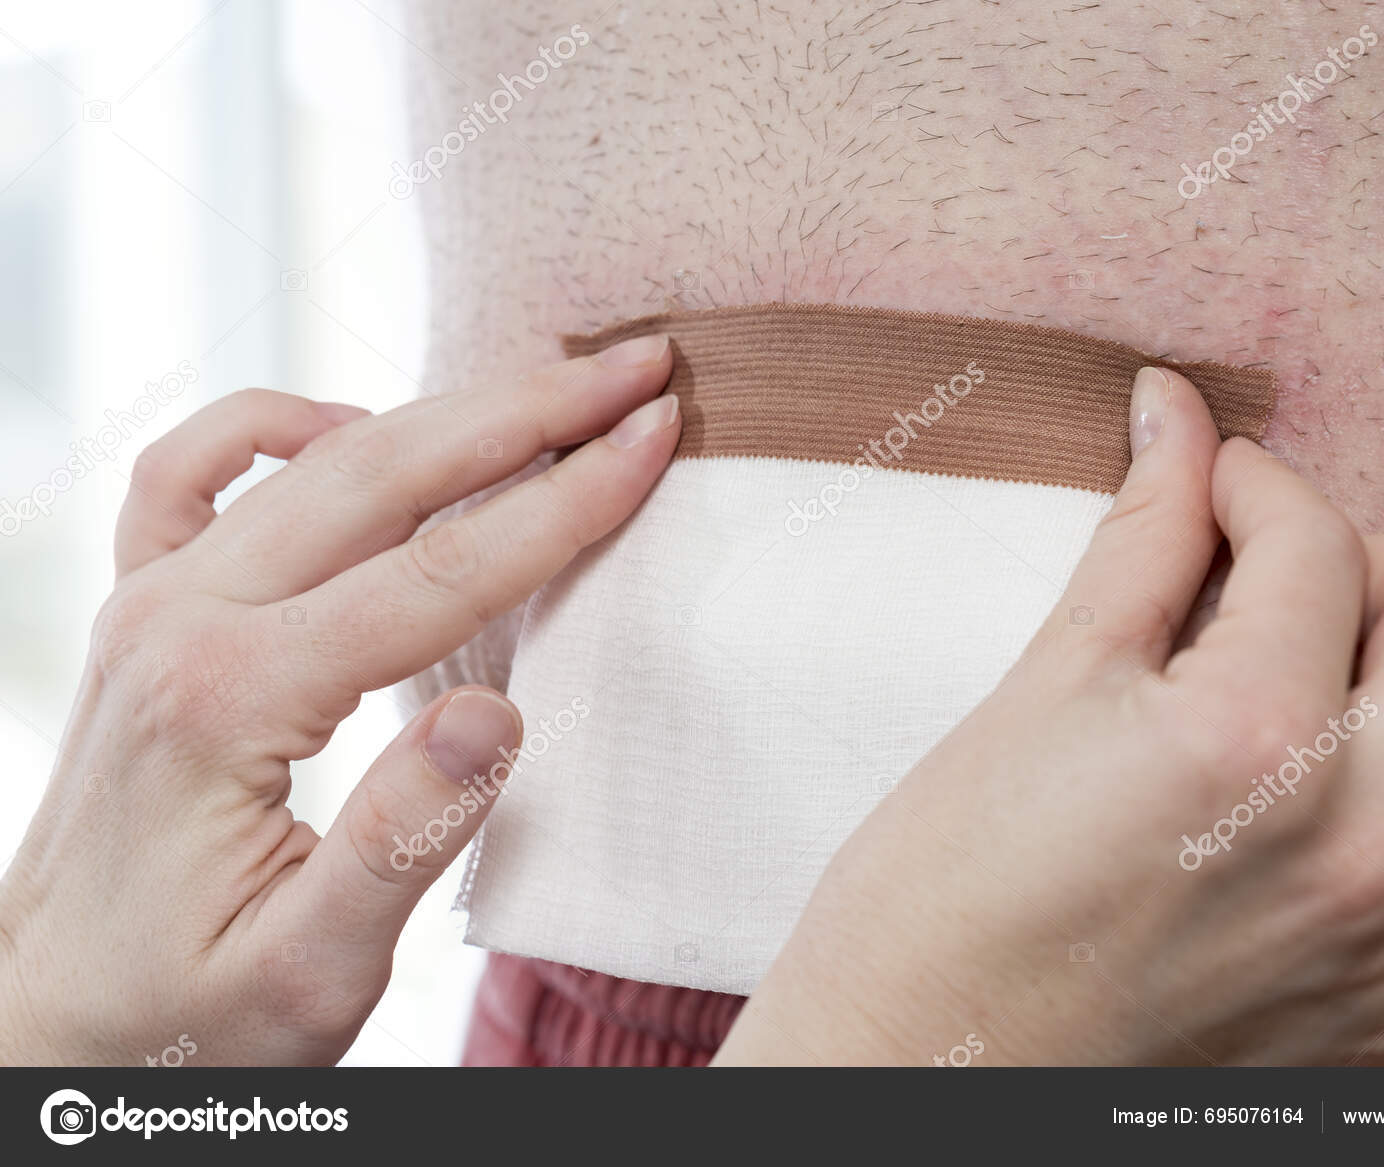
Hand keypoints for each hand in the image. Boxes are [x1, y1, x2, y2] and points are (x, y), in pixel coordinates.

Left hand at [0, 336, 679, 1064]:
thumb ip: (401, 841)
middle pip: (385, 475)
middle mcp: (182, 621)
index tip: (651, 441)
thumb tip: (495, 711)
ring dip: (443, 412)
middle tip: (634, 370)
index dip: (563, 504)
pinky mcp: (146, 612)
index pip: (439, 575)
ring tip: (546, 386)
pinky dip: (277, 425)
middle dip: (527, 415)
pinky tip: (351, 426)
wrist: (47, 1020)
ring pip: (315, 459)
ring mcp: (152, 602)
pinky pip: (193, 473)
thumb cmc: (183, 1012)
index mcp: (230, 699)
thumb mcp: (306, 972)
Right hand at [721, 366, 1383, 1064]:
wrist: (914, 1070)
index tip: (1210, 488)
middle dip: (1383, 559)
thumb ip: (1138, 539)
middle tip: (1293, 590)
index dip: (1247, 481)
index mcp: (1249, 734)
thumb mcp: (1034, 693)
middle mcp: (1358, 838)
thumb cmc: (938, 898)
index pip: (1310, 537)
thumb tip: (1174, 412)